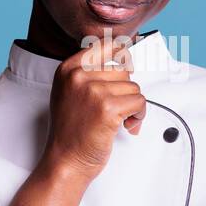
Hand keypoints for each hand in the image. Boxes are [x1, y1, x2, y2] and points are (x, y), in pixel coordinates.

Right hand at [42, 32, 146, 181]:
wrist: (66, 160)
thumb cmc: (71, 131)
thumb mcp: (69, 92)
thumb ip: (88, 74)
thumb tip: (122, 57)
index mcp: (68, 69)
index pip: (104, 45)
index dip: (121, 52)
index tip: (129, 58)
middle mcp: (79, 76)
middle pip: (123, 71)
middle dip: (126, 91)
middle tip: (118, 109)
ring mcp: (93, 91)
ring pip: (133, 87)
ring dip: (133, 106)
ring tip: (119, 120)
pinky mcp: (108, 108)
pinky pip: (139, 102)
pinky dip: (139, 115)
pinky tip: (127, 125)